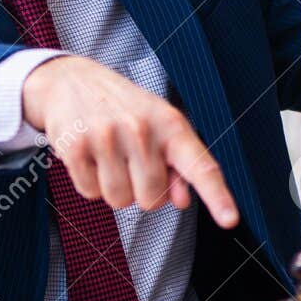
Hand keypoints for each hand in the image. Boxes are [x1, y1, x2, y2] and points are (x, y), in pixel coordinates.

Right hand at [21, 55, 239, 227]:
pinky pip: (90, 193)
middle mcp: (140, 128)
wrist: (70, 80)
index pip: (199, 165)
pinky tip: (89, 157)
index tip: (230, 220)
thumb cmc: (123, 109)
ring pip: (119, 200)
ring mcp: (106, 137)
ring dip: (114, 189)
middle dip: (141, 192)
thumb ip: (177, 165)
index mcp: (170, 124)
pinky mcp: (74, 147)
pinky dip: (89, 183)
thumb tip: (181, 200)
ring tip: (108, 159)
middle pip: (151, 199)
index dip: (217, 195)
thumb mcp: (158, 126)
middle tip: (130, 165)